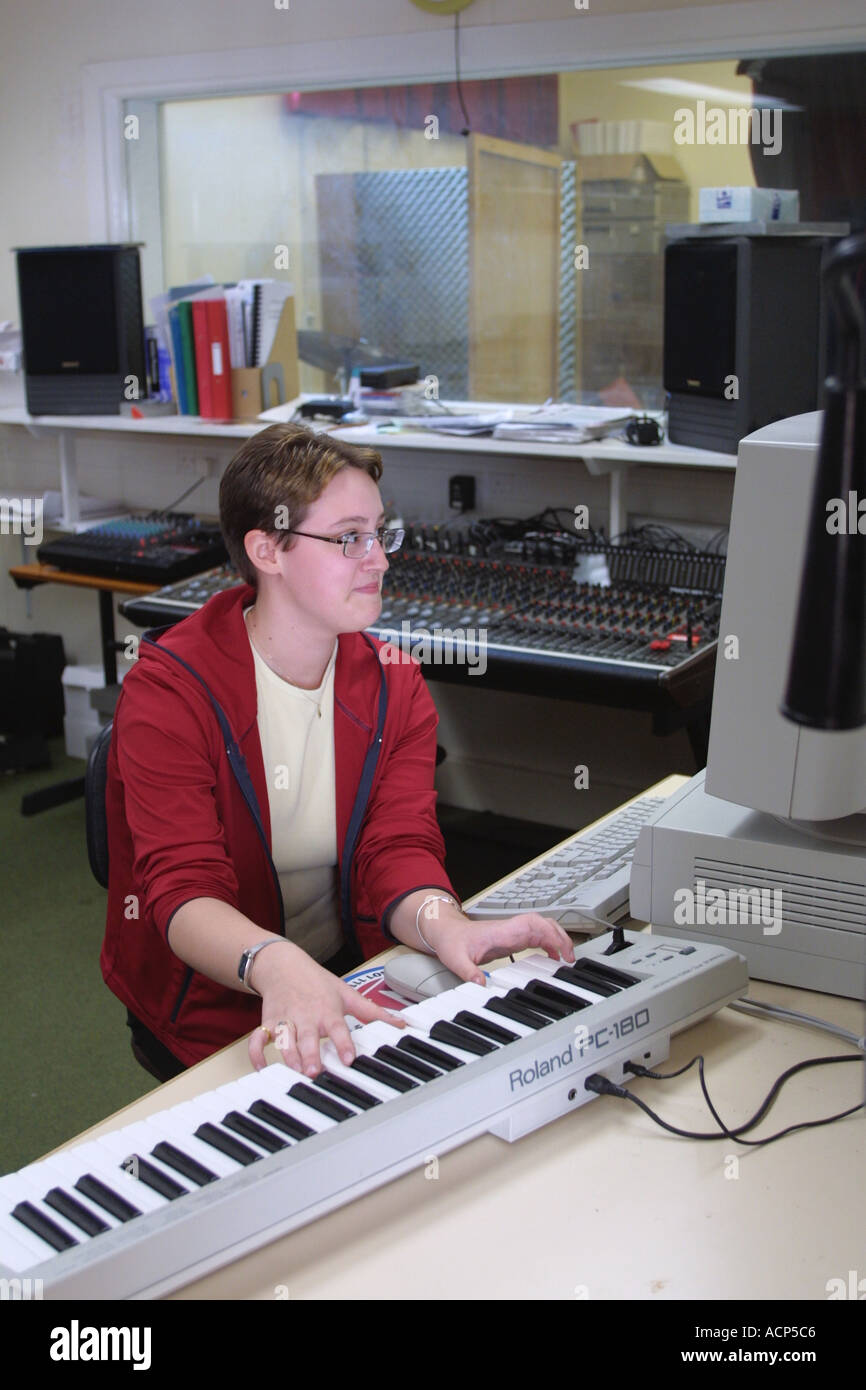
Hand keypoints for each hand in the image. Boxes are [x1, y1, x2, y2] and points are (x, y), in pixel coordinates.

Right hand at [248, 942, 404, 1076]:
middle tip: (314, 1071)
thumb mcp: (346, 993)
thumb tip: (401, 1022)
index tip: (349, 1058)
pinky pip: (258, 1039)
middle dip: (309, 1054)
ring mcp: (285, 1020)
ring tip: (295, 1071)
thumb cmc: (316, 982)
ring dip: (288, 1056)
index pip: (337, 1028)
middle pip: (307, 1037)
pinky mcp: (268, 1023)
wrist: (282, 964)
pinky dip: (256, 1053)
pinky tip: (261, 1066)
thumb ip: (372, 1012)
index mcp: (327, 1010)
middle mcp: (306, 1016)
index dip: (343, 1043)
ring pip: (284, 1040)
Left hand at [420, 910, 574, 985]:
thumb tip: (482, 985)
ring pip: (543, 927)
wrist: (446, 931)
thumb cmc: (452, 941)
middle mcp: (510, 929)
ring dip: (558, 939)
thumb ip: (468, 972)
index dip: (551, 936)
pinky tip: (552, 957)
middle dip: (561, 937)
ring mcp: (512, 932)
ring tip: (567, 958)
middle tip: (570, 958)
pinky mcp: (512, 937)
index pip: (533, 926)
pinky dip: (549, 944)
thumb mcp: (456, 959)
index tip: (562, 952)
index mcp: (501, 932)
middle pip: (544, 923)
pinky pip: (537, 936)